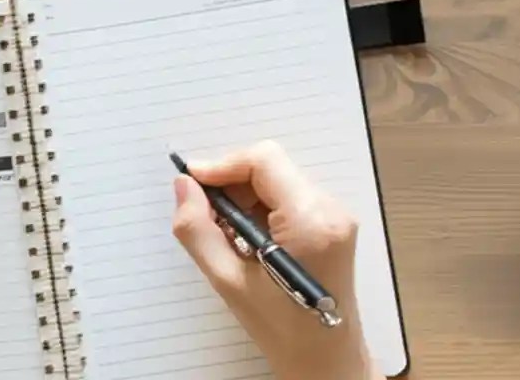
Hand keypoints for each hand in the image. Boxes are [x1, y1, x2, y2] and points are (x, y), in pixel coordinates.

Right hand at [172, 141, 379, 379]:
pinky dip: (260, 208)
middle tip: (206, 215)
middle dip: (231, 184)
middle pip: (269, 167)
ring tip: (228, 236)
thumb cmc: (282, 329)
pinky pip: (288, 196)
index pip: (263, 161)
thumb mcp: (227, 280)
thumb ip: (198, 229)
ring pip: (276, 180)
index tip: (193, 182)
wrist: (325, 359)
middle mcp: (330, 209)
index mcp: (310, 221)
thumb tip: (183, 186)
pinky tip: (249, 240)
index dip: (222, 165)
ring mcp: (335, 215)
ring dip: (244, 198)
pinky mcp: (332, 223)